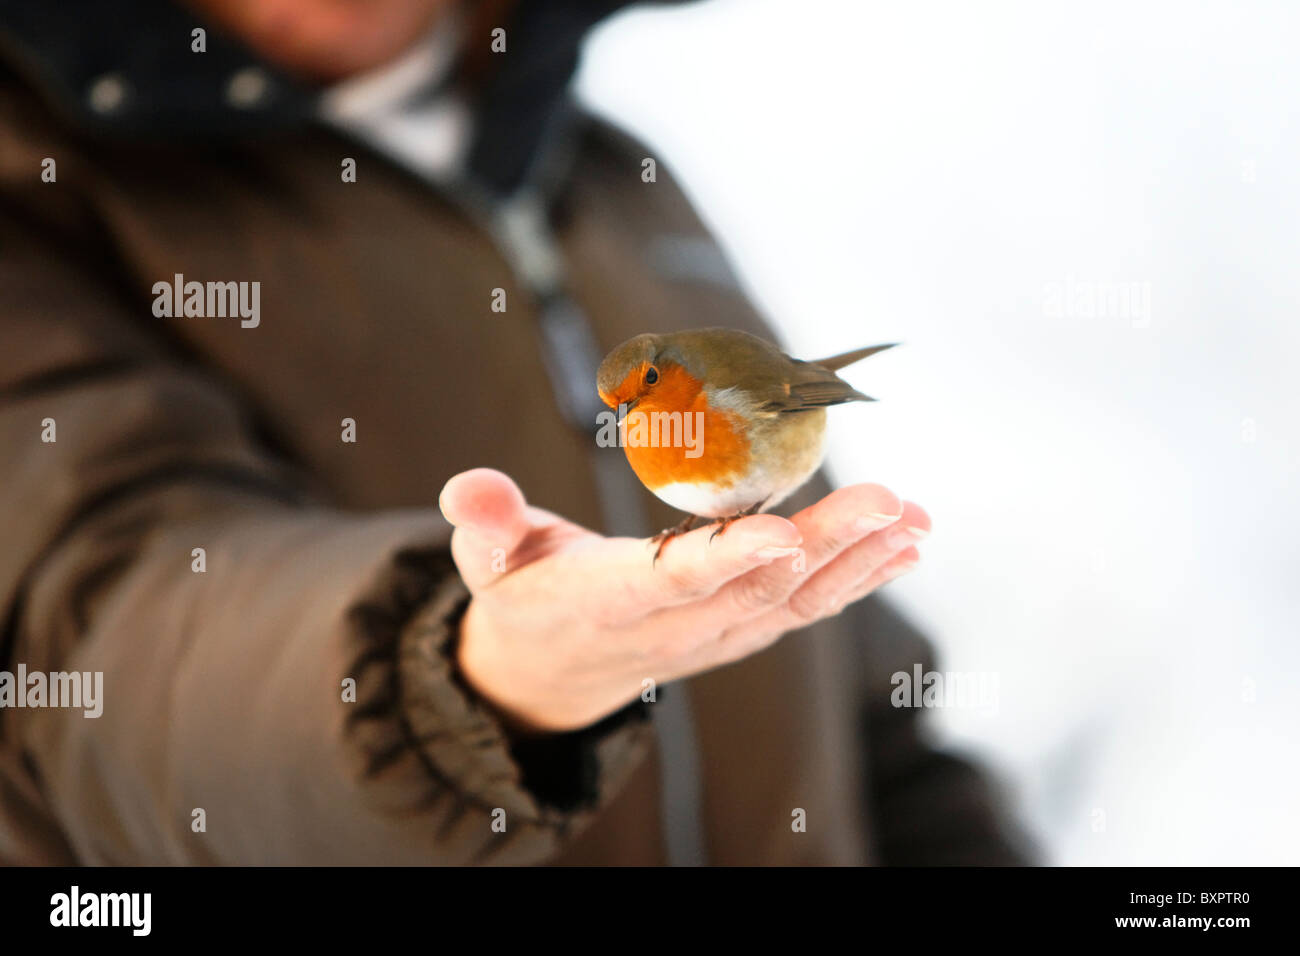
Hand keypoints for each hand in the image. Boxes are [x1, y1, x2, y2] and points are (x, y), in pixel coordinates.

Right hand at [438, 468, 927, 732]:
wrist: (548, 672)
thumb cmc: (520, 594)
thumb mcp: (484, 558)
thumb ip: (483, 523)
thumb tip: (469, 487)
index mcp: (610, 601)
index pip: (674, 581)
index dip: (730, 559)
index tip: (786, 531)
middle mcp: (673, 628)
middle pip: (758, 588)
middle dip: (828, 545)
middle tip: (889, 500)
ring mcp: (713, 636)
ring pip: (794, 603)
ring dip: (859, 562)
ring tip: (915, 521)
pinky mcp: (738, 632)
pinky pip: (803, 609)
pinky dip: (855, 580)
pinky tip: (901, 547)